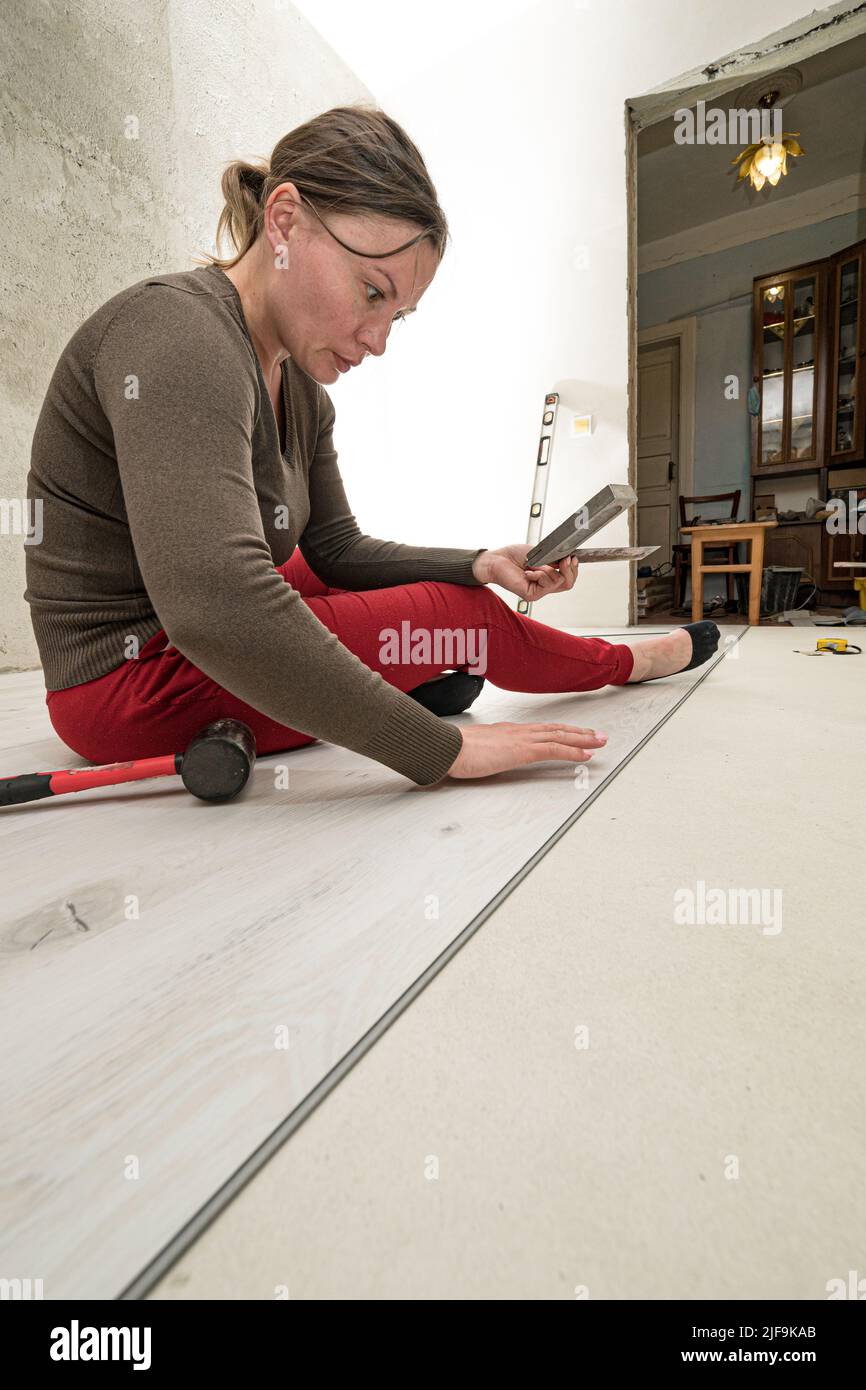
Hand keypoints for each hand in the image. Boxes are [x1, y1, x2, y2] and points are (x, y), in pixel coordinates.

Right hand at [445, 722, 606, 779]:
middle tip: (598, 735)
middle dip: (579, 732)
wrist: (446, 747)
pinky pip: (554, 750)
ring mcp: (521, 739)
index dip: (560, 731)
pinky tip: (586, 755)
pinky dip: (573, 751)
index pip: (540, 730)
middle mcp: (518, 731)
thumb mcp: (471, 750)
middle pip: (555, 730)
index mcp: (507, 731)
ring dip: (583, 739)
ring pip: (560, 737)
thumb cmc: (452, 750)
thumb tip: (479, 757)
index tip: (574, 733)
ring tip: (600, 741)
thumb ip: (481, 752)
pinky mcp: (522, 751)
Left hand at [472, 544, 578, 600]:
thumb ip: (554, 558)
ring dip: (549, 569)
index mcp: (547, 576)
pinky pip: (546, 584)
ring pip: (558, 582)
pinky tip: (529, 571)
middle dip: (569, 569)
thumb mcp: (540, 553)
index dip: (573, 568)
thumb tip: (569, 558)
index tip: (572, 557)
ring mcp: (538, 592)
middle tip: (565, 559)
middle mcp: (544, 586)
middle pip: (568, 583)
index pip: (568, 578)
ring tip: (535, 565)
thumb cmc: (513, 556)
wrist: (496, 560)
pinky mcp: (531, 595)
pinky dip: (540, 574)